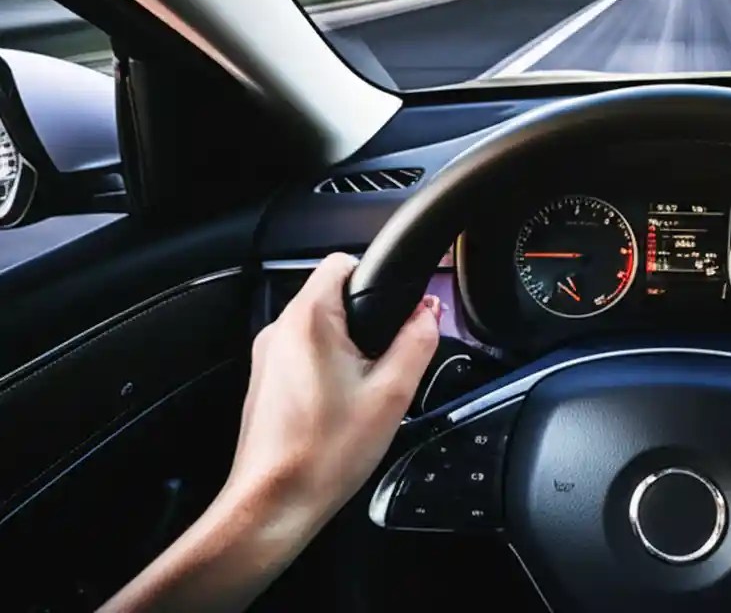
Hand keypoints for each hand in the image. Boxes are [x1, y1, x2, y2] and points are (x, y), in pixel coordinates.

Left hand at [228, 252, 440, 523]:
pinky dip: (330, 371)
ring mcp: (268, 358)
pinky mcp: (267, 382)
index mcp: (309, 320)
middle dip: (369, 322)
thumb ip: (417, 341)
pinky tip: (344, 408)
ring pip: (322, 330)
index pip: (344, 262)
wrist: (276, 502)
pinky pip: (306, 357)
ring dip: (350, 350)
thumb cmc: (323, 454)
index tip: (399, 307)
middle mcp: (281, 331)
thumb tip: (429, 312)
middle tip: (388, 363)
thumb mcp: (392, 393)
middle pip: (335, 297)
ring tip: (366, 392)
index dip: (379, 279)